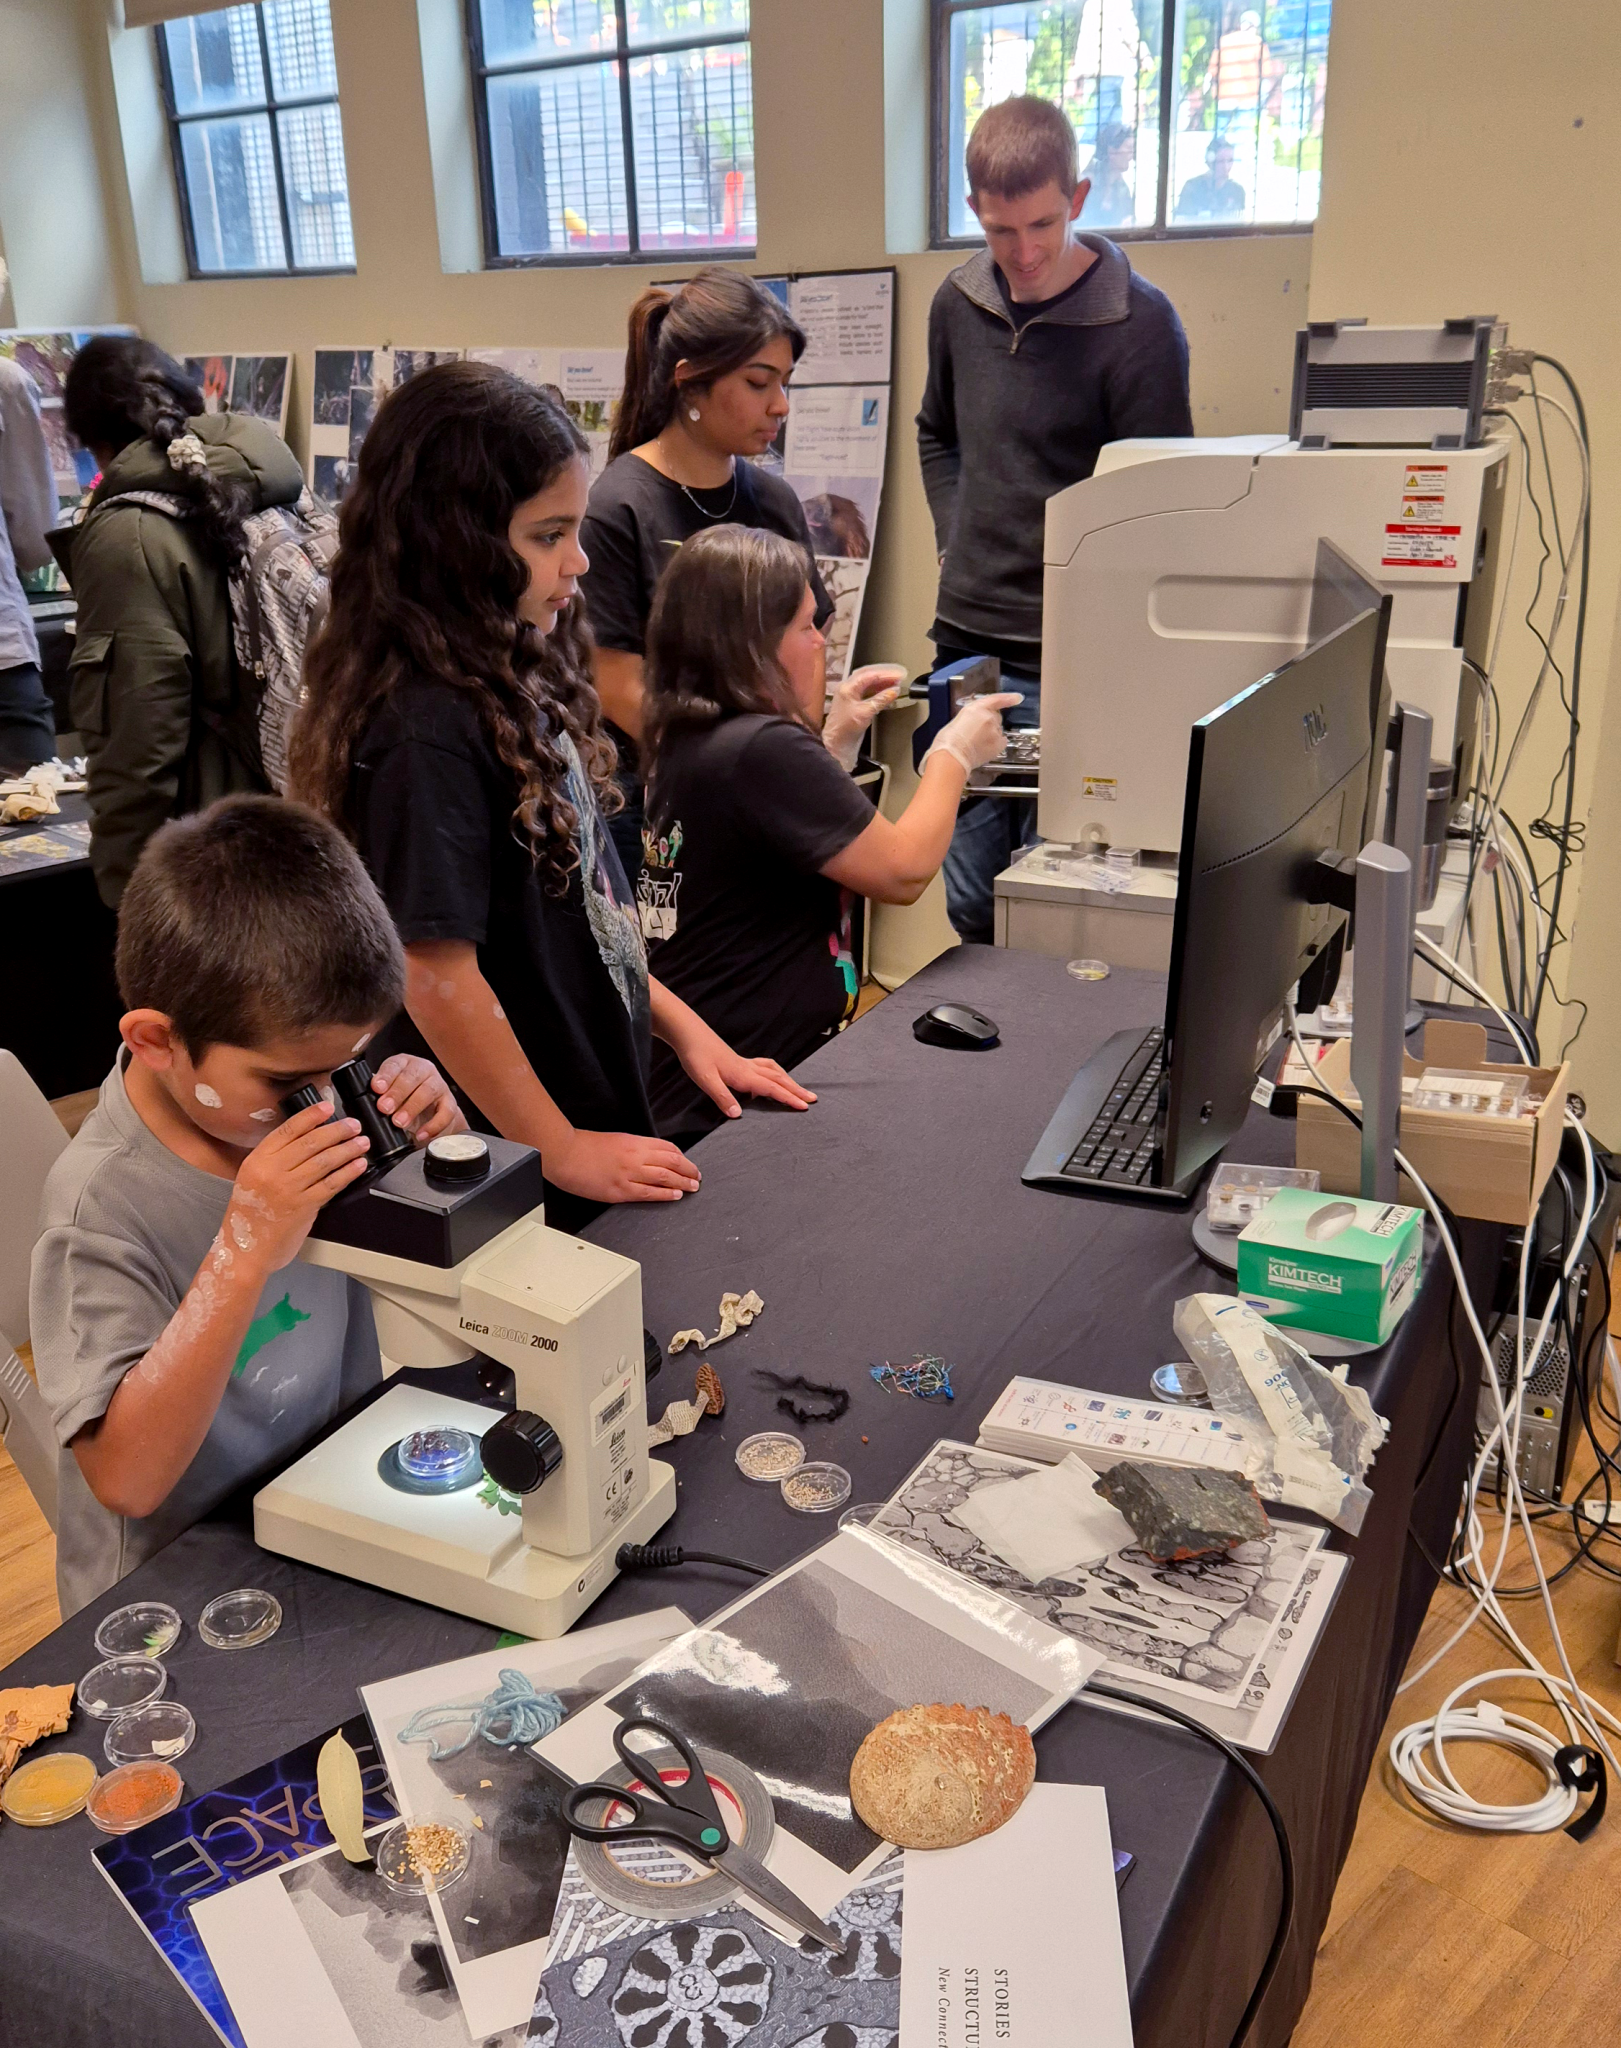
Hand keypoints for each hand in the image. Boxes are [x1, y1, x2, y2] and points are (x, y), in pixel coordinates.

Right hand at [226, 1102, 370, 1272]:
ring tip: (362, 1142)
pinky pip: (332, 1184)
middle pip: (310, 1142)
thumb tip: (307, 1139)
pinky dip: (348, 1172)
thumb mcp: (252, 1179)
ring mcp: (288, 1189)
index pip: (288, 1129)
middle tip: (354, 1125)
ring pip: (324, 1161)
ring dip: (347, 1149)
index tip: (328, 1107)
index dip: (311, 1116)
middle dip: (337, 1131)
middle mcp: (271, 1171)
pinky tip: (359, 1165)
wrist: (244, 1250)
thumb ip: (274, 1160)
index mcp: (257, 1160)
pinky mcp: (303, 1206)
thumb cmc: (250, 1215)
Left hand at [372, 1054, 466, 1144]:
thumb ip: (379, 1097)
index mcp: (404, 1064)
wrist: (429, 1113)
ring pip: (429, 1091)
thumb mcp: (388, 1094)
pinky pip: (446, 1112)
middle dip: (397, 1093)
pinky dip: (433, 1125)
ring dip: (412, 1107)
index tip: (377, 1088)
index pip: (395, 1065)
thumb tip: (365, 1105)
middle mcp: (423, 1070)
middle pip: (412, 1076)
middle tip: (384, 1108)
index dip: (385, 1076)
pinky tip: (421, 1134)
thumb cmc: (404, 1100)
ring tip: (399, 1122)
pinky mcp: (450, 1102)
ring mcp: (438, 1084)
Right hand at [549, 1128, 701, 1203]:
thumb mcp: (616, 1139)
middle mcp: (635, 1157)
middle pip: (672, 1162)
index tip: (688, 1163)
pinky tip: (675, 1196)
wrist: (565, 1154)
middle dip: (689, 1170)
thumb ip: (634, 1147)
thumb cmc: (585, 1146)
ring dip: (682, 1183)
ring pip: (664, 1178)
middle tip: (697, 1177)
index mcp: (634, 1142)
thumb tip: (651, 1156)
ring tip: (692, 1187)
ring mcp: (628, 1174)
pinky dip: (665, 1194)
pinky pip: (648, 1194)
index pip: (668, 1149)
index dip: (683, 1157)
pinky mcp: (619, 1191)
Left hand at [680, 1039, 817, 1121]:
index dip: (789, 1098)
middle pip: (779, 1079)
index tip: (805, 1106)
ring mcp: (744, 1063)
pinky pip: (764, 1067)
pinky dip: (774, 1073)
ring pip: (774, 1071)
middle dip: (796, 1090)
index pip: (772, 1089)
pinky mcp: (738, 1061)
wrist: (689, 1034)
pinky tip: (771, 1077)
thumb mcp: (705, 1080)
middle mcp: (748, 1068)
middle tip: (812, 1099)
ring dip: (788, 1080)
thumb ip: (723, 1097)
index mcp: (743, 1075)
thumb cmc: (696, 1056)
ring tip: (798, 1089)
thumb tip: (738, 1115)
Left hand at [822, 664, 906, 770]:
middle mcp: (847, 688)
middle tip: (898, 676)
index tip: (898, 674)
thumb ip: (881, 700)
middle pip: (867, 675)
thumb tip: (894, 691)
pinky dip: (877, 690)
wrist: (837, 744)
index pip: (869, 675)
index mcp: (847, 688)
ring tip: (895, 683)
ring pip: (867, 682)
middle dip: (884, 675)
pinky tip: (886, 692)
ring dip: (881, 682)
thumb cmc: (846, 729)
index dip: (885, 674)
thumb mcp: (866, 713)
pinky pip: (867, 691)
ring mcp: (850, 695)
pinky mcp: (853, 702)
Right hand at [926, 691, 1023, 774]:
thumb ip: (971, 718)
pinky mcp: (999, 743)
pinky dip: (996, 744)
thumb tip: (976, 723)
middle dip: (989, 723)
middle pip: (996, 717)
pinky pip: (1002, 741)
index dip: (1008, 698)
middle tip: (976, 734)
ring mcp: (995, 730)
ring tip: (976, 744)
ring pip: (998, 730)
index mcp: (976, 708)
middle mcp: (988, 717)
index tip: (1017, 697)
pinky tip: (985, 748)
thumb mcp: (958, 721)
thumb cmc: (949, 742)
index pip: (996, 699)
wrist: (952, 756)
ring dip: (991, 735)